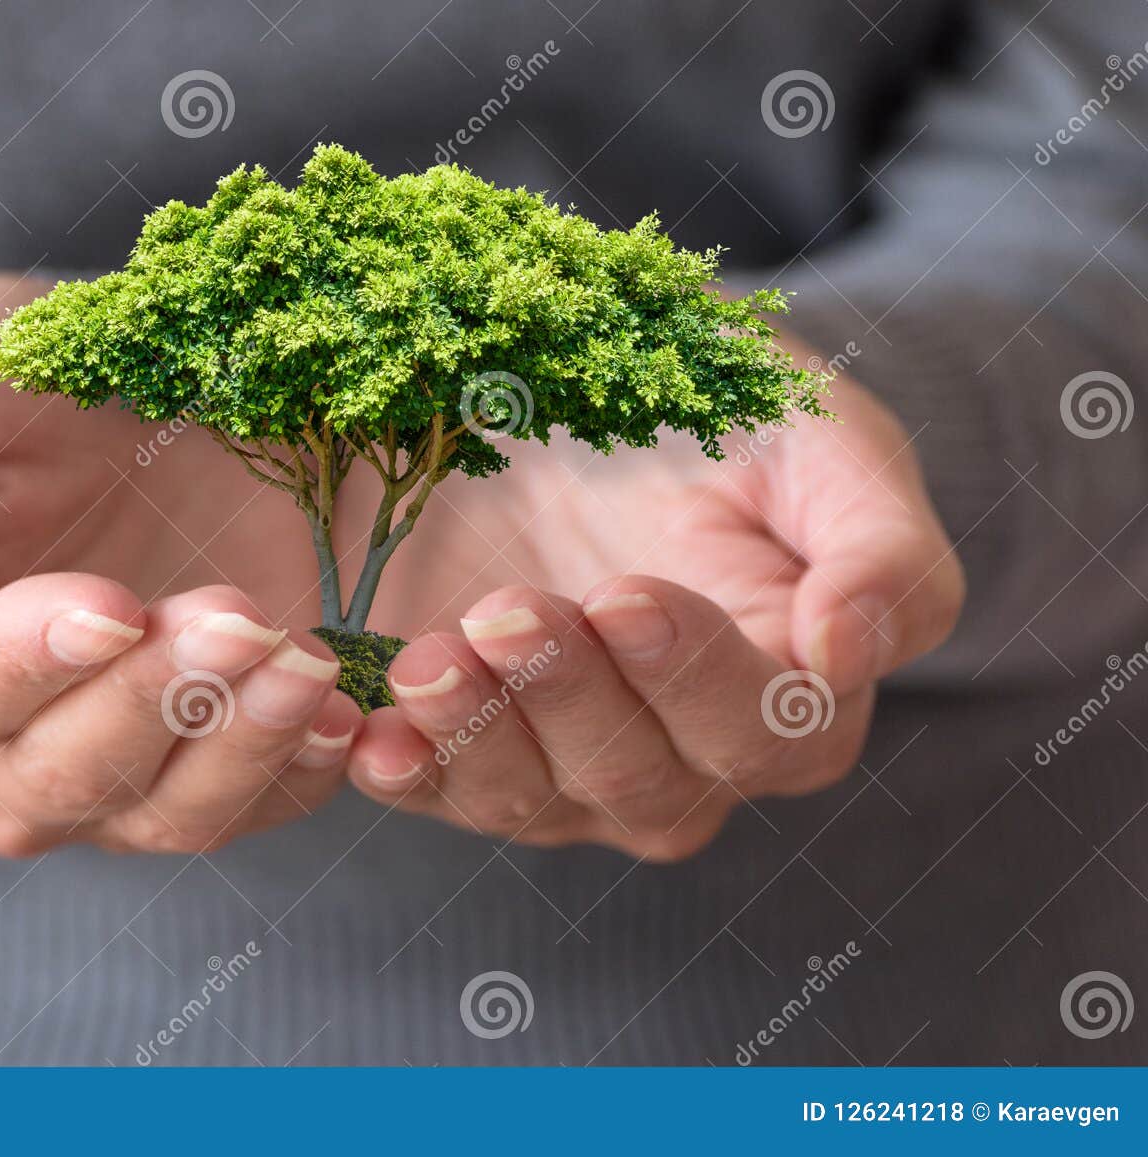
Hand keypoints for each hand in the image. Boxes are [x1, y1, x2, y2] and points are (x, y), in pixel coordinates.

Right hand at [0, 274, 364, 856]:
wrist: (99, 410)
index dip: (20, 663)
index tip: (109, 605)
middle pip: (61, 772)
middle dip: (154, 700)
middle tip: (232, 616)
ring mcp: (102, 784)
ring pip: (164, 812)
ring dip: (239, 745)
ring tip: (304, 663)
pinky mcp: (201, 773)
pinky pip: (253, 808)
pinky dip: (302, 771)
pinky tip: (348, 716)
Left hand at [342, 357, 965, 859]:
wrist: (615, 417)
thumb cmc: (744, 428)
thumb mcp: (831, 449)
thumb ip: (877, 551)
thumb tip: (848, 653)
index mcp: (790, 701)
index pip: (763, 727)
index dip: (694, 675)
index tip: (626, 593)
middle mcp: (685, 763)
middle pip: (637, 776)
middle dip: (567, 697)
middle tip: (506, 611)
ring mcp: (572, 770)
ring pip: (532, 798)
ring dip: (477, 739)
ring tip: (428, 660)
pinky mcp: (475, 750)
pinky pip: (440, 790)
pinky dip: (402, 770)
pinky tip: (362, 734)